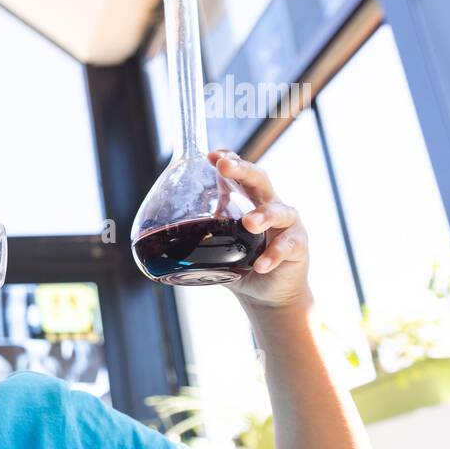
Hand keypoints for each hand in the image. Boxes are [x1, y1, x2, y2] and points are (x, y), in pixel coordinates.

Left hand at [208, 149, 313, 310]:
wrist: (266, 293)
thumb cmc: (239, 262)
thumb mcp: (216, 244)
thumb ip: (197, 233)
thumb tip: (151, 237)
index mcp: (249, 200)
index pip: (240, 173)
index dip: (229, 160)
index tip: (211, 155)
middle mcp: (270, 205)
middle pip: (260, 180)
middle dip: (242, 170)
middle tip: (224, 167)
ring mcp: (287, 225)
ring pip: (278, 212)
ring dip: (262, 216)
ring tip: (248, 223)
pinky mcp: (298, 247)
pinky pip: (287, 247)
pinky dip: (272, 255)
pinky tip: (259, 265)